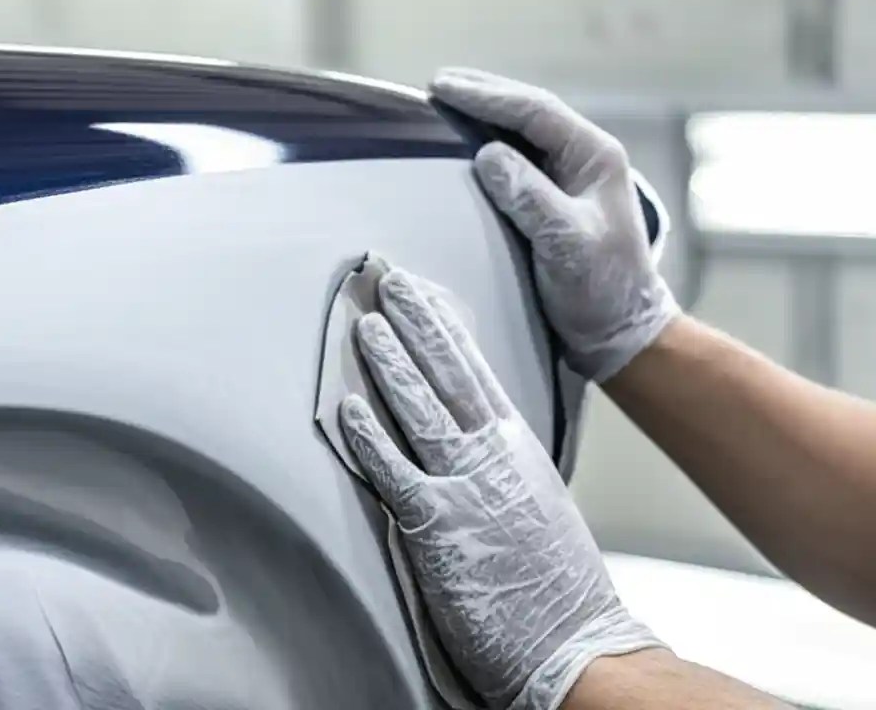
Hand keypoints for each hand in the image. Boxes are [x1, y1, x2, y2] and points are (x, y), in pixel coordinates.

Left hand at [340, 268, 661, 708]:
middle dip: (416, 322)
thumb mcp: (534, 501)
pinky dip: (368, 437)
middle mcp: (493, 454)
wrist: (576, 644)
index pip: (474, 371)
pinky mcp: (438, 525)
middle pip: (449, 374)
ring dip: (390, 364)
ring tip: (366, 324)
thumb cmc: (553, 583)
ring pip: (420, 410)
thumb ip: (499, 465)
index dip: (442, 326)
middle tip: (388, 278)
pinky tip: (346, 408)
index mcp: (516, 445)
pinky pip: (394, 472)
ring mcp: (466, 486)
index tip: (421, 291)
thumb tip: (470, 440)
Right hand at [431, 68, 678, 381]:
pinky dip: (487, 146)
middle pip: (529, 114)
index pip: (535, 112)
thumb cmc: (601, 289)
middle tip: (437, 85)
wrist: (618, 333)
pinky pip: (517, 163)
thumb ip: (529, 197)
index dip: (488, 96)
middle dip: (483, 96)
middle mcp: (583, 161)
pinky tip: (464, 145)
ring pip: (522, 134)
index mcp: (595, 158)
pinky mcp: (553, 204)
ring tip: (444, 104)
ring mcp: (569, 181)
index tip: (442, 88)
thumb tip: (487, 154)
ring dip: (483, 117)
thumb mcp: (566, 243)